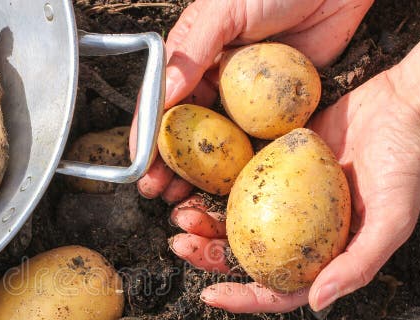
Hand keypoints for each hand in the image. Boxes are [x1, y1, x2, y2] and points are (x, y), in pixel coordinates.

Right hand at [132, 0, 374, 201]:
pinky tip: (229, 193)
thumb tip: (162, 95)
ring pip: (218, 147)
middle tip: (157, 194)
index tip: (139, 168)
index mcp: (195, 59)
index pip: (162, 103)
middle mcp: (217, 83)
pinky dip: (241, 171)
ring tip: (183, 201)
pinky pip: (256, 145)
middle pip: (186, 132)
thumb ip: (192, 51)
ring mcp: (248, 101)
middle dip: (169, 166)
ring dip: (199, 176)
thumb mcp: (226, 9)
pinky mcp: (280, 112)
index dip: (148, 137)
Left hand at [170, 69, 419, 311]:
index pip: (279, 290)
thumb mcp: (392, 222)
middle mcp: (302, 233)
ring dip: (206, 223)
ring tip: (180, 216)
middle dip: (210, 257)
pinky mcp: (278, 166)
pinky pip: (240, 181)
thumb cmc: (409, 167)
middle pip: (248, 256)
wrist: (409, 108)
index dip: (243, 298)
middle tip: (181, 244)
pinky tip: (193, 183)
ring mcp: (287, 200)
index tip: (209, 295)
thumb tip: (318, 302)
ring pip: (237, 221)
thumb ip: (358, 265)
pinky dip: (215, 186)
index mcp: (326, 256)